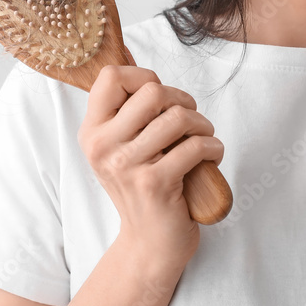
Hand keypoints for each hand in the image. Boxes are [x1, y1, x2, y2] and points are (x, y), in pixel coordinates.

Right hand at [77, 65, 224, 268]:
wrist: (149, 244)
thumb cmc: (143, 186)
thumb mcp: (120, 148)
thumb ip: (125, 112)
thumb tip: (135, 62)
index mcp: (92, 132)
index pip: (111, 77)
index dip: (143, 77)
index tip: (159, 96)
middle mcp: (103, 147)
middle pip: (152, 92)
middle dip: (183, 100)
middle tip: (190, 120)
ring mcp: (127, 166)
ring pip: (179, 117)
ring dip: (204, 124)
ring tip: (203, 138)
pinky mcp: (155, 184)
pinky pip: (196, 146)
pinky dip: (214, 147)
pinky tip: (211, 157)